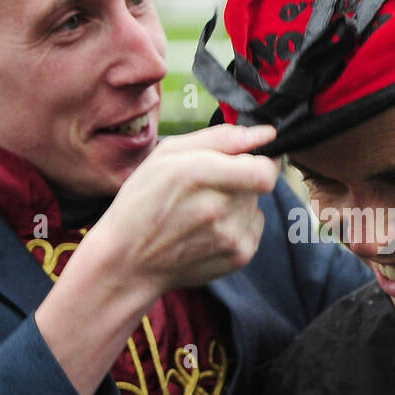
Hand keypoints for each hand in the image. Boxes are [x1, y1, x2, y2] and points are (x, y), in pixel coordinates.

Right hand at [78, 121, 278, 298]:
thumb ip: (221, 138)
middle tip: (207, 188)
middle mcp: (219, 208)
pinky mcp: (238, 257)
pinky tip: (207, 230)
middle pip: (259, 184)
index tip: (248, 160)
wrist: (127, 262)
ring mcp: (231, 236)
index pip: (264, 168)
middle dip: (241, 179)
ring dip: (237, 203)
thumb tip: (266, 133)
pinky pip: (253, 228)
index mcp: (199, 174)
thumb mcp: (167, 155)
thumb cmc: (142, 202)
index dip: (263, 160)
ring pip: (255, 205)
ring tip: (202, 212)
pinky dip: (237, 224)